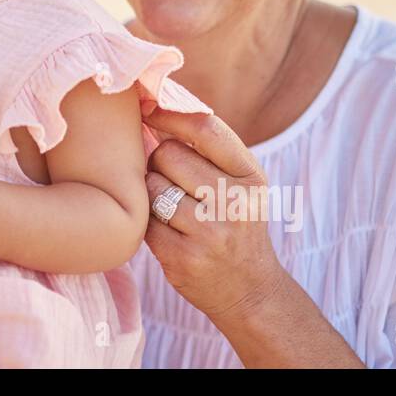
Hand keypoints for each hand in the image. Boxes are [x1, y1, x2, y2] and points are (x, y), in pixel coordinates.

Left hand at [142, 109, 288, 323]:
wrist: (250, 291)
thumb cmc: (235, 224)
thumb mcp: (240, 184)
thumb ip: (207, 148)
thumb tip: (153, 103)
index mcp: (251, 177)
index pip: (205, 129)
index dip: (170, 114)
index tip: (148, 108)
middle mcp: (235, 203)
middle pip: (168, 155)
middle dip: (159, 162)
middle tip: (171, 181)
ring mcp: (209, 232)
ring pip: (151, 186)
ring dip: (151, 193)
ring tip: (172, 208)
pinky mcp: (182, 258)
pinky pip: (144, 220)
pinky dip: (146, 221)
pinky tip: (166, 231)